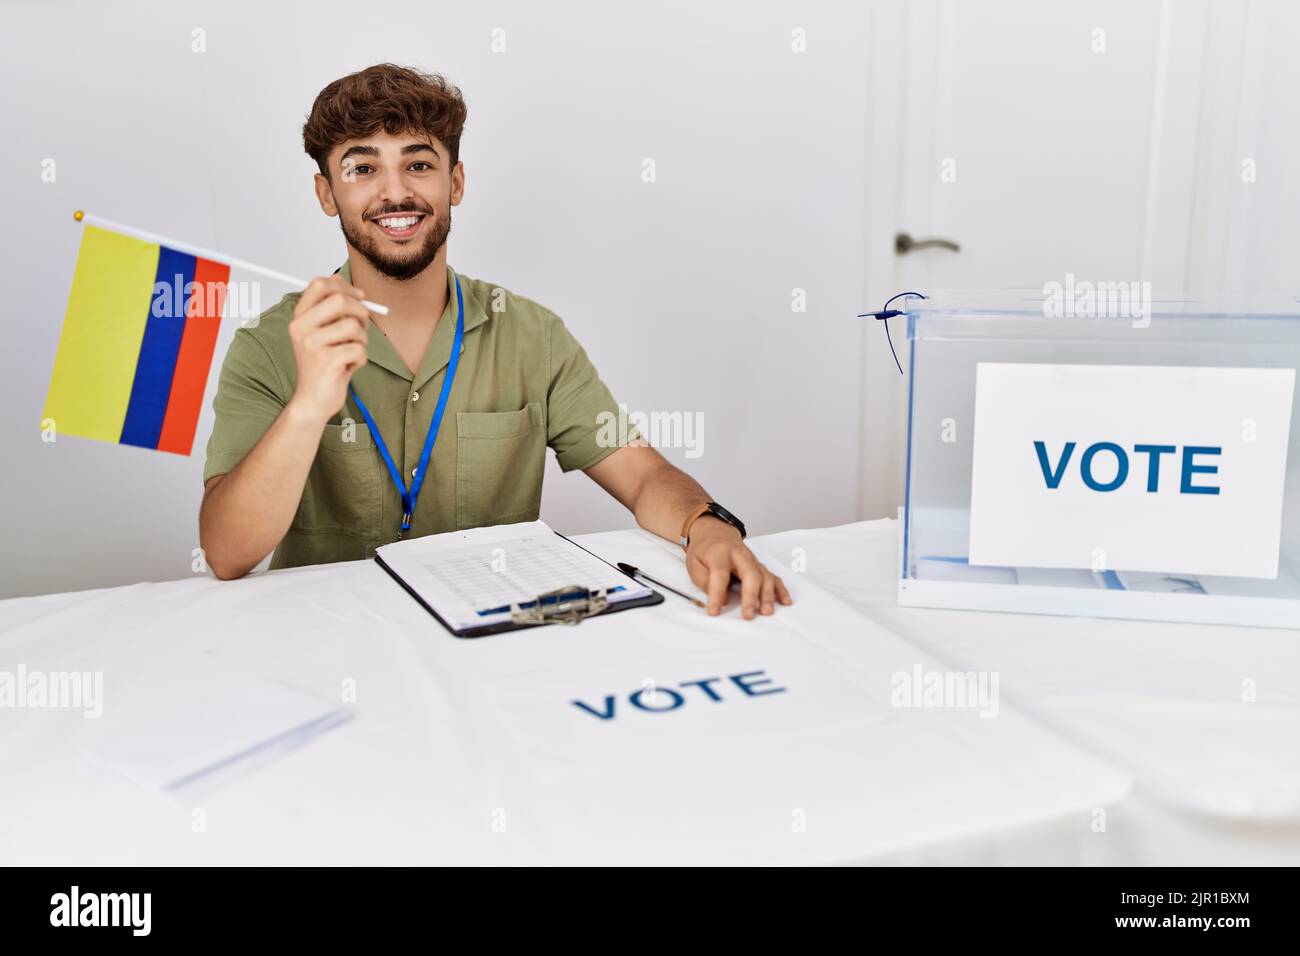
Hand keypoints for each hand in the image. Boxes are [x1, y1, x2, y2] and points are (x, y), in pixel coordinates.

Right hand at [286, 275, 371, 424]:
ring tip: (352, 352)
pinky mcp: (326, 362)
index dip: (345, 287)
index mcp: (299, 318)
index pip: (320, 285)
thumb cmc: (322, 364)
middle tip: (362, 327)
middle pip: (340, 301)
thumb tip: (340, 277)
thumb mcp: (321, 331)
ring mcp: (312, 345)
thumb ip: (329, 306)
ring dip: (362, 340)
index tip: (359, 297)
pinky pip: (358, 349)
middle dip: (361, 312)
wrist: (314, 399)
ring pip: (354, 326)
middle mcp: (301, 329)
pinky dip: (361, 359)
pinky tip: (349, 366)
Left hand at [684, 516, 792, 618]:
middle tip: (748, 615)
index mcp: (719, 553)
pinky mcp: (759, 566)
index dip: (717, 594)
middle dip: (751, 596)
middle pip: (750, 574)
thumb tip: (722, 600)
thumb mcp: (695, 565)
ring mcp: (752, 560)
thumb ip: (706, 583)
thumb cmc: (704, 551)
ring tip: (766, 612)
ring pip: (764, 576)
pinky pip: (772, 577)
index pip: (720, 574)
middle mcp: (740, 555)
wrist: (715, 533)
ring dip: (767, 595)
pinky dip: (780, 590)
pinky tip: (785, 601)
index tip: (714, 612)